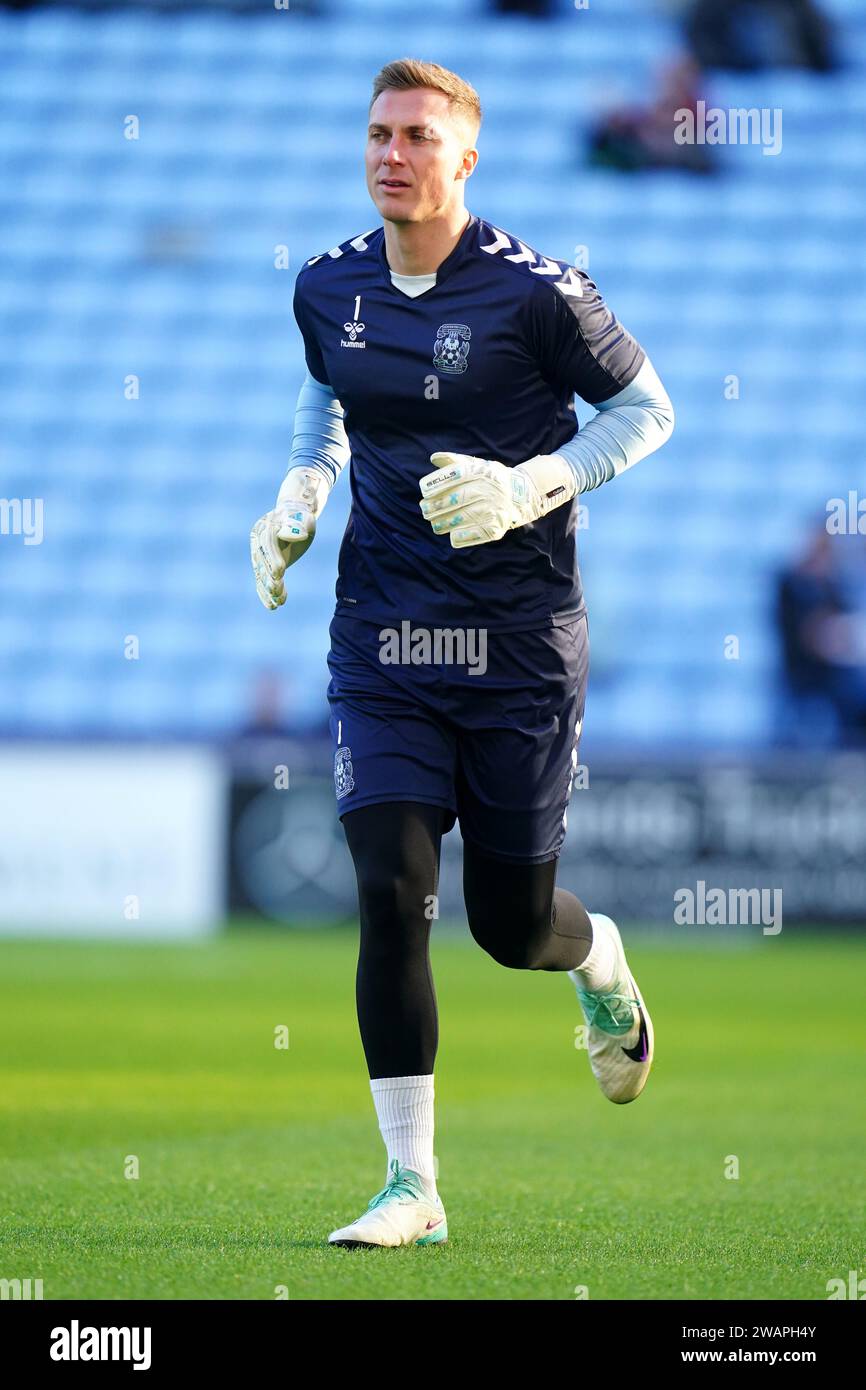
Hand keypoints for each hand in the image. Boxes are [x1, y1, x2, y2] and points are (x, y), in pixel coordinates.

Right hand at [250, 501, 315, 609]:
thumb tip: (293, 535)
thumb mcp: (303, 517)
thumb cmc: (301, 516)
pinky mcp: (266, 565)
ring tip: (277, 603)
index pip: (267, 545)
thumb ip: (296, 525)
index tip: (281, 572)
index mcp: (265, 527)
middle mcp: (258, 542)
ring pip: (261, 574)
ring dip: (268, 589)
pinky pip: (264, 580)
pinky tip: (274, 605)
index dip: (273, 559)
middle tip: (277, 590)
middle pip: (262, 562)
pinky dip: (268, 593)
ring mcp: (260, 555)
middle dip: (269, 577)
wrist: (296, 516)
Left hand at [418, 451, 539, 548]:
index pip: (457, 476)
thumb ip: (455, 461)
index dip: (438, 484)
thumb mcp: (478, 466)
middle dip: (437, 506)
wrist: (522, 495)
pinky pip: (475, 534)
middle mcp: (490, 490)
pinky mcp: (497, 527)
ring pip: (463, 517)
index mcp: (483, 473)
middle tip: (424, 510)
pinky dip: (461, 536)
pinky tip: (452, 536)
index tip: (424, 490)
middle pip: (458, 498)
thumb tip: (434, 458)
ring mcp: (495, 509)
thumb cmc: (492, 479)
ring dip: (444, 522)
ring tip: (435, 524)